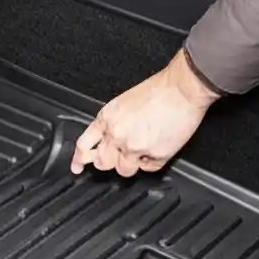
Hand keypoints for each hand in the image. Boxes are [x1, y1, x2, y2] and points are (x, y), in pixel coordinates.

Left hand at [71, 50, 218, 177]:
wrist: (181, 87)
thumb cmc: (158, 90)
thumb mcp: (124, 102)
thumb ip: (112, 122)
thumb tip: (108, 140)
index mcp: (107, 118)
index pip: (84, 143)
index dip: (79, 158)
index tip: (77, 167)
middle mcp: (117, 134)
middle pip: (103, 162)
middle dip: (111, 161)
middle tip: (124, 154)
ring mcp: (134, 147)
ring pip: (124, 170)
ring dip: (133, 163)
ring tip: (145, 146)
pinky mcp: (155, 155)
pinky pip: (149, 169)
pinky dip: (153, 161)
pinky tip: (159, 145)